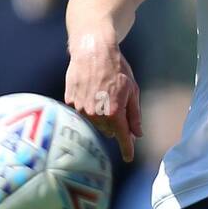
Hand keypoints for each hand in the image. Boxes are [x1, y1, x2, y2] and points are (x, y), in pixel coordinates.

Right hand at [65, 33, 142, 161]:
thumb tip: (137, 134)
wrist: (92, 50)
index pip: (122, 137)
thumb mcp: (132, 90)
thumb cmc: (116, 68)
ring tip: (102, 93)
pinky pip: (81, 112)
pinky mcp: (70, 102)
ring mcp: (81, 109)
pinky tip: (91, 91)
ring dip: (101, 115)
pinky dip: (88, 106)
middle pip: (109, 130)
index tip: (129, 158)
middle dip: (115, 123)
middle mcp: (96, 114)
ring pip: (94, 122)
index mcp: (114, 112)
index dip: (127, 149)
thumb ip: (134, 115)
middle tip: (116, 104)